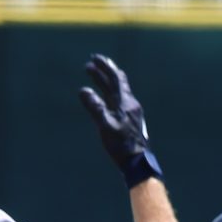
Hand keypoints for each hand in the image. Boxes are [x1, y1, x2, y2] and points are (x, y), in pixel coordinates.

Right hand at [78, 54, 162, 187]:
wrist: (137, 163)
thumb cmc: (122, 145)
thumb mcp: (106, 125)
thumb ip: (95, 107)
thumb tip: (84, 91)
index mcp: (127, 102)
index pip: (116, 78)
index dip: (106, 66)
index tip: (94, 58)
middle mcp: (130, 104)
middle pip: (115, 84)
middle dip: (102, 73)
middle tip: (88, 66)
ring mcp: (129, 113)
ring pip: (115, 93)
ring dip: (103, 84)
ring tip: (91, 77)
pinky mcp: (127, 122)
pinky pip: (115, 103)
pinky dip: (105, 96)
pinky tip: (100, 99)